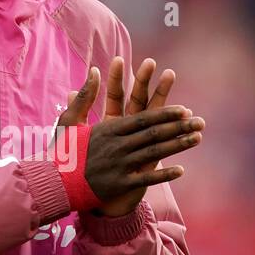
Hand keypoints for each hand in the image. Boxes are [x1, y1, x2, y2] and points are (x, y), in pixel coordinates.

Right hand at [57, 57, 204, 216]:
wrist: (55, 184)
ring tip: (197, 139)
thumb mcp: (69, 120)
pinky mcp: (121, 184)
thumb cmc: (62, 151)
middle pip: (154, 134)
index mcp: (108, 129)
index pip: (143, 118)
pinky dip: (165, 174)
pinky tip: (181, 169)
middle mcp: (118, 145)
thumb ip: (84, 95)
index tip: (183, 110)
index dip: (165, 113)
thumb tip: (93, 70)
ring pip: (155, 153)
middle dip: (179, 127)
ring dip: (178, 145)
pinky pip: (147, 178)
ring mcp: (121, 165)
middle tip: (199, 121)